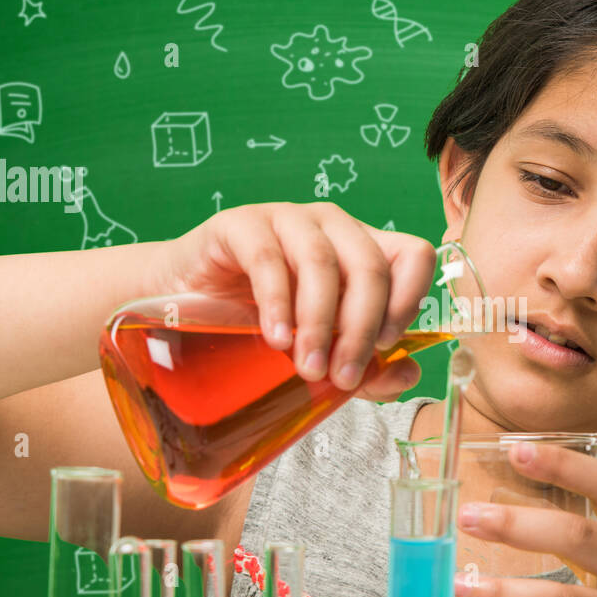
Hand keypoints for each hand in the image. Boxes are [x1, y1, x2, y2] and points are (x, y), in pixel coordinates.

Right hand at [141, 202, 434, 400]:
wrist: (183, 305)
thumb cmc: (261, 324)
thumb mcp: (321, 350)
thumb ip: (367, 366)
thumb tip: (407, 374)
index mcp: (363, 249)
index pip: (413, 255)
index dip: (409, 300)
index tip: (387, 348)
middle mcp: (333, 227)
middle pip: (370, 266)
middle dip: (361, 330)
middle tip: (341, 377)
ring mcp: (288, 219)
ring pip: (323, 263)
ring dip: (320, 323)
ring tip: (308, 367)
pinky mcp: (242, 224)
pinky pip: (268, 258)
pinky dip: (277, 303)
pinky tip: (275, 339)